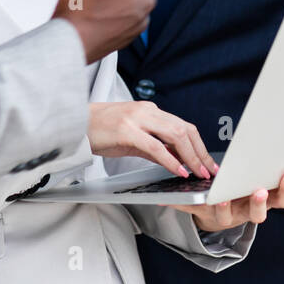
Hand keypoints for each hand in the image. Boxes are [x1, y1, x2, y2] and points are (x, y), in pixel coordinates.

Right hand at [87, 101, 216, 179]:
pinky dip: (171, 160)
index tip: (208, 163)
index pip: (183, 126)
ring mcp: (137, 119)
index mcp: (150, 111)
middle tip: (209, 170)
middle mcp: (147, 111)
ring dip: (190, 156)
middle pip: (184, 129)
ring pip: (175, 134)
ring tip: (198, 172)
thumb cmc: (101, 131)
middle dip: (200, 152)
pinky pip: (155, 146)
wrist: (74, 125)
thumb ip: (155, 148)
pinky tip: (179, 170)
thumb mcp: (132, 139)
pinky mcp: (127, 130)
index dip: (199, 145)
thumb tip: (176, 160)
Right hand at [173, 170, 283, 231]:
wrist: (227, 207)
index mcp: (229, 211)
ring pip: (281, 201)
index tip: (221, 198)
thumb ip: (184, 199)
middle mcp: (250, 208)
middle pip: (260, 209)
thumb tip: (162, 195)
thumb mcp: (195, 202)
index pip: (225, 212)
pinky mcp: (281, 192)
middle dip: (261, 200)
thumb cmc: (212, 200)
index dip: (224, 207)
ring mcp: (268, 201)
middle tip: (260, 189)